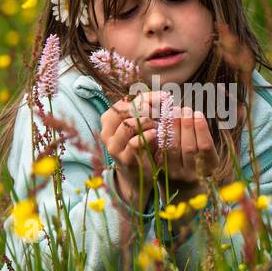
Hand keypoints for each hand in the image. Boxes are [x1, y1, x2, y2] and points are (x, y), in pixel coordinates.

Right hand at [99, 93, 161, 208]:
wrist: (137, 175)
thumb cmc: (141, 145)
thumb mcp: (141, 126)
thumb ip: (147, 110)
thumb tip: (164, 95)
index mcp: (109, 120)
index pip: (125, 102)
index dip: (146, 97)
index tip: (164, 97)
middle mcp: (107, 132)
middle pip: (124, 111)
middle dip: (145, 108)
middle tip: (161, 110)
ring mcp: (114, 146)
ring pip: (127, 125)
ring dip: (147, 122)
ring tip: (158, 126)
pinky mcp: (124, 159)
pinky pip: (134, 143)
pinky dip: (147, 136)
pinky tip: (155, 135)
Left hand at [159, 106, 223, 187]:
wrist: (181, 188)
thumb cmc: (197, 164)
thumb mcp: (207, 156)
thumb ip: (204, 138)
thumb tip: (195, 113)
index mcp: (209, 168)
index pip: (205, 147)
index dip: (201, 129)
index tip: (198, 113)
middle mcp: (193, 174)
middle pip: (189, 147)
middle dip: (187, 126)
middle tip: (185, 109)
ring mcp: (176, 174)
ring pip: (174, 148)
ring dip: (173, 128)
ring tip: (174, 112)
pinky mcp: (162, 171)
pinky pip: (161, 151)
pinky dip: (162, 136)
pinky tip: (163, 123)